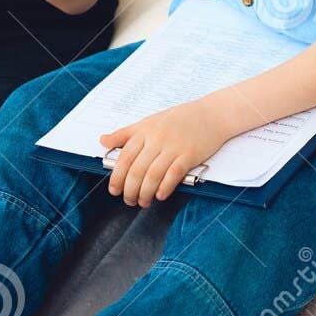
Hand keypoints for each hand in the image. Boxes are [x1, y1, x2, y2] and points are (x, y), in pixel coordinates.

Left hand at [100, 100, 234, 207]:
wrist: (213, 113)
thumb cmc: (181, 118)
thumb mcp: (149, 121)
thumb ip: (125, 133)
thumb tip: (102, 141)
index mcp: (145, 131)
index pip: (124, 158)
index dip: (116, 178)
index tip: (115, 191)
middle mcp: (157, 138)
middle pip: (136, 170)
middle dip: (129, 191)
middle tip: (129, 201)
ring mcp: (174, 146)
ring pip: (152, 176)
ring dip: (145, 193)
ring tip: (144, 202)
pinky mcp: (189, 155)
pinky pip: (173, 175)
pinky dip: (164, 188)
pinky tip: (160, 196)